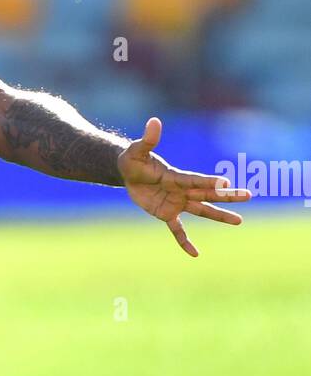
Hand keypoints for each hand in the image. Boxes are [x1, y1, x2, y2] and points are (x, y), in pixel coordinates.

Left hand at [118, 117, 250, 257]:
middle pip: (207, 194)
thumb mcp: (137, 150)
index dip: (209, 182)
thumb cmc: (132, 159)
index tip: (226, 183)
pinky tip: (195, 254)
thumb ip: (148, 139)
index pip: (196, 180)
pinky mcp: (166, 214)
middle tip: (248, 195)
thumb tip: (153, 121)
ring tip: (239, 221)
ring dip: (219, 216)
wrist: (127, 172)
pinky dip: (184, 242)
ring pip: (202, 210)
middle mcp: (181, 190)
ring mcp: (176, 203)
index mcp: (176, 176)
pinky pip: (177, 230)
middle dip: (227, 196)